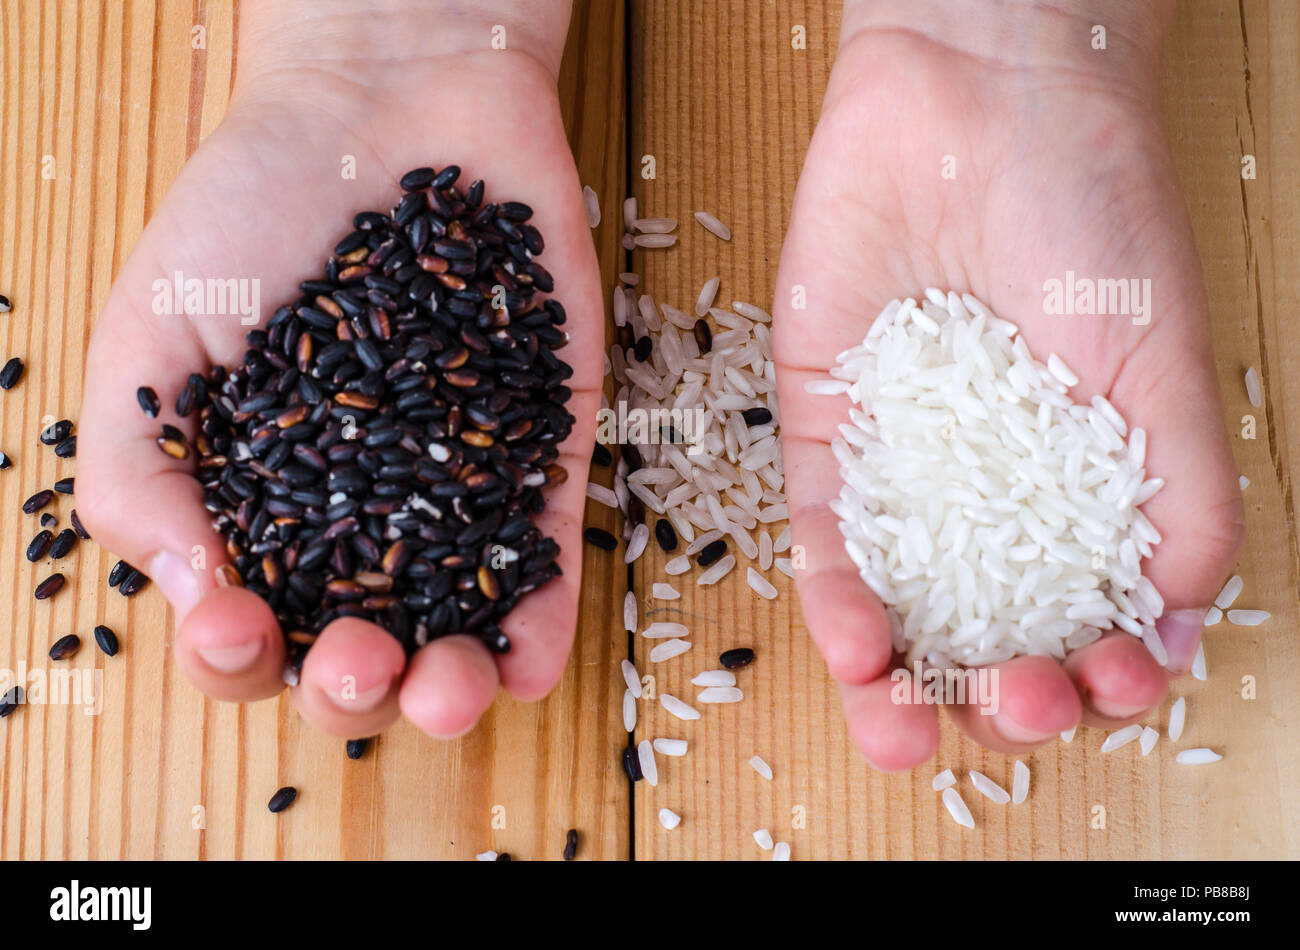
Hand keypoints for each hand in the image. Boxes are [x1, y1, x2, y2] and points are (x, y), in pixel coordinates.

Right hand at [77, 0, 601, 739]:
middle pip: (354, 653)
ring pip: (456, 630)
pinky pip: (548, 558)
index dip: (236, 658)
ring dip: (451, 687)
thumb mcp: (153, 337)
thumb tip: (194, 597)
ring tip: (445, 686)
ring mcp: (456, 493)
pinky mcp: (543, 452)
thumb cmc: (250, 214)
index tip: (241, 624)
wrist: (384, 104)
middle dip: (352, 686)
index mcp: (256, 510)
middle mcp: (357, 521)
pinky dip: (543, 622)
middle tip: (357, 655)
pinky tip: (529, 666)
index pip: (242, 631)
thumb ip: (140, 472)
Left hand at [774, 0, 1243, 768]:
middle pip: (983, 634)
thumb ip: (1184, 503)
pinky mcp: (822, 427)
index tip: (1107, 686)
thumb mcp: (1163, 371)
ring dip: (900, 685)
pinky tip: (856, 650)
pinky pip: (822, 532)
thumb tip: (1174, 627)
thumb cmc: (1094, 215)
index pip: (1082, 620)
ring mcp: (899, 468)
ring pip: (894, 606)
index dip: (1096, 677)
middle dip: (999, 698)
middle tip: (1016, 710)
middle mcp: (984, 496)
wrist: (985, 98)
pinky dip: (837, 597)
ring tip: (908, 728)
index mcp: (1077, 493)